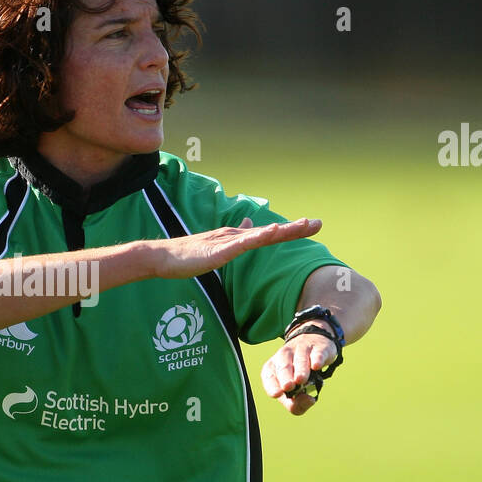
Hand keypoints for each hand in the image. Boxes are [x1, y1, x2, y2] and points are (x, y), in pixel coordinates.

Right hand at [147, 217, 321, 279]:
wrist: (161, 257)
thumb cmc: (185, 255)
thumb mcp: (215, 247)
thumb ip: (234, 238)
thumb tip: (251, 225)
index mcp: (236, 239)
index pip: (268, 234)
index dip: (291, 230)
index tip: (312, 225)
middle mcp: (235, 236)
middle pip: (271, 232)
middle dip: (296, 228)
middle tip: (319, 223)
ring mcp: (227, 242)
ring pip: (261, 236)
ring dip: (283, 230)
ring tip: (303, 225)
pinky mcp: (218, 250)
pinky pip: (242, 244)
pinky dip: (259, 237)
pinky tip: (272, 232)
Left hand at [261, 331, 337, 415]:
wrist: (317, 344)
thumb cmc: (301, 373)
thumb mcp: (295, 391)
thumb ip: (297, 404)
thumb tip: (309, 400)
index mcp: (274, 367)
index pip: (269, 376)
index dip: (272, 385)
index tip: (277, 394)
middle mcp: (285, 356)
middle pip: (283, 366)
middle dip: (285, 376)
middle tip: (288, 386)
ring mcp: (302, 350)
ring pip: (299, 359)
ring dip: (300, 369)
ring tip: (300, 380)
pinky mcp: (319, 348)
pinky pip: (317, 353)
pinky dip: (317, 358)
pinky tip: (316, 366)